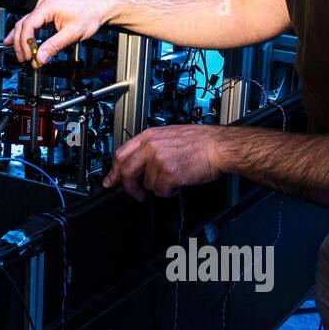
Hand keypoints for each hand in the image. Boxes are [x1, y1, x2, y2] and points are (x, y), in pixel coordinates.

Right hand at [3, 0, 114, 65]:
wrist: (99, 9)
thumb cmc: (89, 15)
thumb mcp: (72, 33)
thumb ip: (54, 46)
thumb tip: (40, 57)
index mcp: (48, 6)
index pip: (28, 25)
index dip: (26, 42)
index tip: (29, 56)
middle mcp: (43, 5)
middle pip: (23, 25)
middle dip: (21, 43)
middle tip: (24, 59)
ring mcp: (43, 8)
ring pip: (25, 24)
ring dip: (21, 39)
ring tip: (17, 53)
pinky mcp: (46, 12)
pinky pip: (31, 23)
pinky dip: (25, 33)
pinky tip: (16, 40)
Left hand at [102, 125, 224, 199]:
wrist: (218, 146)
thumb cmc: (200, 141)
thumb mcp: (169, 135)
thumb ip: (150, 147)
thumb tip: (137, 163)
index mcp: (149, 136)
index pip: (121, 154)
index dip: (114, 171)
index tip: (110, 181)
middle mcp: (151, 147)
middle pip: (126, 171)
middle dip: (129, 187)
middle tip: (135, 194)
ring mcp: (159, 160)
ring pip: (148, 184)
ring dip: (160, 186)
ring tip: (174, 177)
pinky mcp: (169, 174)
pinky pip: (161, 191)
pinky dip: (170, 191)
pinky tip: (179, 182)